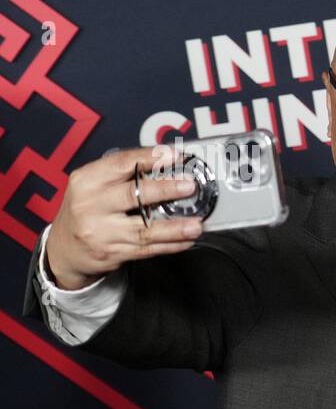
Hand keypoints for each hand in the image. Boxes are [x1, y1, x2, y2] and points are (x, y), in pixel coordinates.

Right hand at [46, 146, 201, 289]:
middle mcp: (90, 206)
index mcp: (86, 181)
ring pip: (144, 229)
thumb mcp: (92, 186)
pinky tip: (186, 240)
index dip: (149, 158)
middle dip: (164, 190)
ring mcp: (100, 232)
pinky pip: (147, 249)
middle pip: (132, 195)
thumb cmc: (86, 210)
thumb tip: (166, 164)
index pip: (120, 164)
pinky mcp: (112, 253)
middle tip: (189, 186)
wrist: (64, 249)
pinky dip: (170, 245)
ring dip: (175, 228)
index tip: (174, 155)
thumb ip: (122, 176)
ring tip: (197, 224)